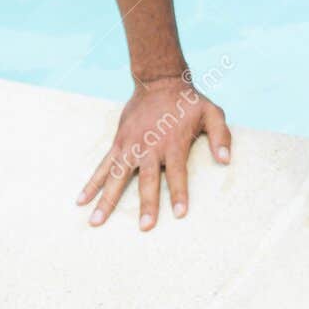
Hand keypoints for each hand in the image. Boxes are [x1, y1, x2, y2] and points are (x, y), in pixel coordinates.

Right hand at [78, 75, 231, 230]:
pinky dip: (92, 183)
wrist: (159, 81)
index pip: (177, 173)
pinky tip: (82, 200)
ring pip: (117, 176)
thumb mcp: (212, 113)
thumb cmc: (189, 102)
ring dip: (107, 200)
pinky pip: (103, 165)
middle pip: (147, 180)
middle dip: (147, 204)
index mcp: (173, 143)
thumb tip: (226, 160)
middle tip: (145, 227)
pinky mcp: (118, 143)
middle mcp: (150, 147)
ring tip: (96, 222)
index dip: (178, 193)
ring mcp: (131, 146)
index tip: (179, 213)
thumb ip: (221, 136)